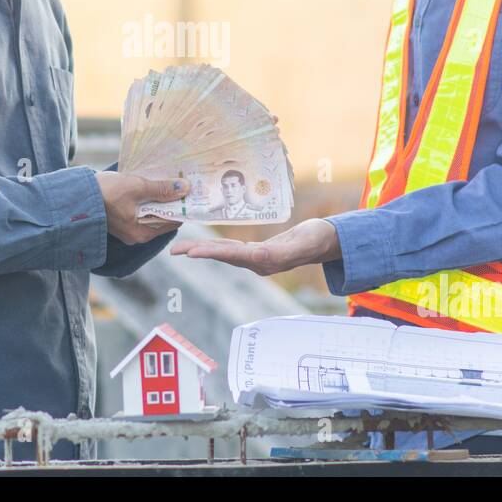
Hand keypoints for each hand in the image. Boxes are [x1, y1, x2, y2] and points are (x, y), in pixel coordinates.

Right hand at [95, 172, 184, 244]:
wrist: (76, 194)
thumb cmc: (106, 193)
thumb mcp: (138, 187)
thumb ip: (162, 189)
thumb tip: (185, 188)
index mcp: (142, 233)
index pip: (172, 221)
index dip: (182, 206)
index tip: (189, 191)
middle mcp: (136, 235)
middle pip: (162, 218)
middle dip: (171, 201)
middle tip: (181, 182)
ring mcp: (127, 229)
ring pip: (152, 213)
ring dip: (159, 199)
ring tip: (166, 181)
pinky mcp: (120, 220)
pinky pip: (141, 211)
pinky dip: (147, 200)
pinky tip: (149, 187)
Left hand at [170, 217, 340, 275]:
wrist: (327, 241)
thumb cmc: (318, 238)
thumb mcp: (306, 242)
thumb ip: (287, 250)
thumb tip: (263, 256)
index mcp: (267, 260)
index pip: (234, 256)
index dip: (212, 253)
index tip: (193, 252)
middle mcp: (258, 263)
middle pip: (223, 257)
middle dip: (199, 252)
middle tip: (174, 250)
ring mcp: (257, 260)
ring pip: (224, 254)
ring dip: (202, 250)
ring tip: (180, 249)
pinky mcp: (257, 253)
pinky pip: (231, 250)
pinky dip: (215, 246)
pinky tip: (204, 244)